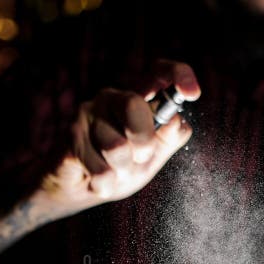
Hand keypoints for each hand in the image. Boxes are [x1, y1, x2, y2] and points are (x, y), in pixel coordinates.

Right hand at [33, 59, 200, 216]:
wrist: (81, 191)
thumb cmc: (120, 169)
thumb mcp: (153, 157)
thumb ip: (169, 140)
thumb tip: (176, 122)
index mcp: (137, 99)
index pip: (159, 72)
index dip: (179, 75)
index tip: (192, 94)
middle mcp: (112, 97)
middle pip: (135, 106)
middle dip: (143, 143)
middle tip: (139, 158)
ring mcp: (88, 112)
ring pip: (117, 146)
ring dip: (122, 171)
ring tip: (114, 171)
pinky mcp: (71, 134)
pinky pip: (101, 168)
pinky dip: (106, 183)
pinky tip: (98, 179)